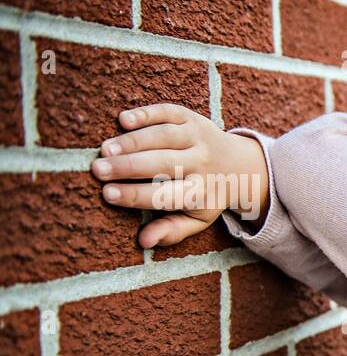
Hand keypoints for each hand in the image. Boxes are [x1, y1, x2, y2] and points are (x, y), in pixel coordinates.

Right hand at [91, 104, 269, 248]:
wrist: (239, 165)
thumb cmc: (206, 196)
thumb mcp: (197, 219)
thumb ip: (172, 231)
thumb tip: (144, 242)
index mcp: (201, 192)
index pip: (166, 195)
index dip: (137, 195)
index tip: (108, 194)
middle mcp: (202, 163)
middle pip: (163, 164)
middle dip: (129, 167)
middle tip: (98, 170)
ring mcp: (198, 137)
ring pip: (164, 137)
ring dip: (133, 142)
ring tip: (105, 149)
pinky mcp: (192, 118)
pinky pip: (169, 113)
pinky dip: (147, 114)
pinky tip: (123, 120)